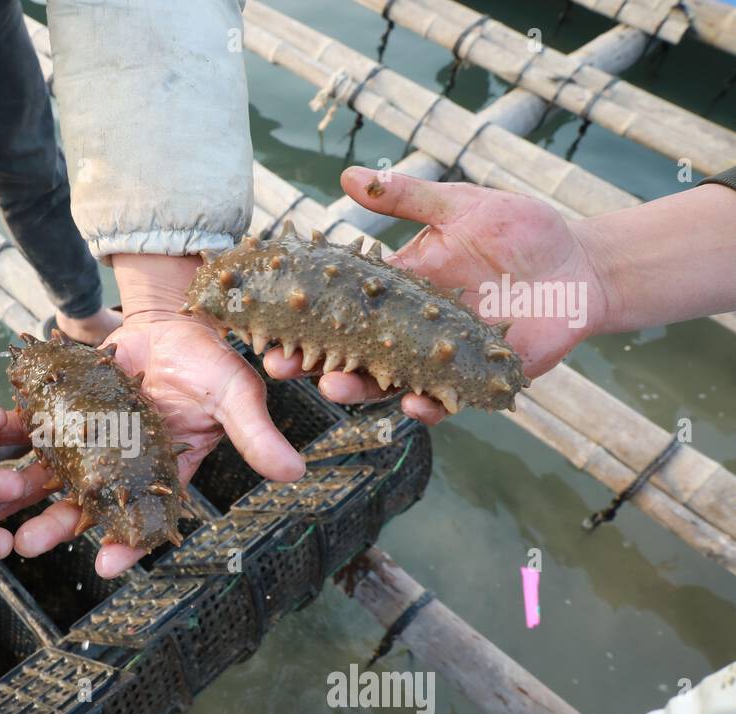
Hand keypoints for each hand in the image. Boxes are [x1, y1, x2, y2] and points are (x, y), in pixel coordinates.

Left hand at [0, 253, 304, 578]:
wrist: (172, 320)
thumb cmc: (209, 361)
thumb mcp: (236, 396)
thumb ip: (256, 435)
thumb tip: (295, 473)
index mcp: (163, 474)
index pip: (146, 519)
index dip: (129, 543)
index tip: (109, 565)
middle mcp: (119, 467)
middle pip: (84, 506)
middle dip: (55, 525)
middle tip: (26, 545)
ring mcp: (86, 441)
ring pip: (47, 476)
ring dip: (19, 492)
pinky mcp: (60, 411)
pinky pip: (25, 429)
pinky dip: (1, 438)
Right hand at [263, 167, 609, 423]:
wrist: (579, 264)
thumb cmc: (520, 231)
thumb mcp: (459, 205)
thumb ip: (405, 197)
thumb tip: (347, 177)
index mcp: (395, 288)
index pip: (338, 304)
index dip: (301, 313)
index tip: (264, 315)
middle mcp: (407, 330)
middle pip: (350, 351)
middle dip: (312, 361)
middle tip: (279, 363)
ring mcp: (438, 359)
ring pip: (387, 382)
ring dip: (359, 387)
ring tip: (335, 386)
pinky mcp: (475, 380)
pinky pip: (446, 401)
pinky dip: (429, 406)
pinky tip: (414, 405)